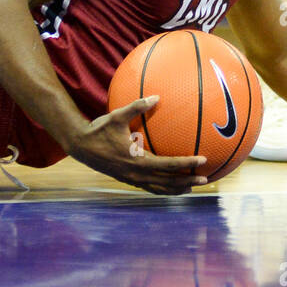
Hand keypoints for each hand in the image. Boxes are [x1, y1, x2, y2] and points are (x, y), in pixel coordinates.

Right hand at [66, 96, 208, 194]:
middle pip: (169, 182)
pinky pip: (151, 188)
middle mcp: (138, 173)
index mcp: (138, 160)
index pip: (169, 164)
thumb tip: (157, 96)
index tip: (204, 160)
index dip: (187, 163)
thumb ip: (137, 106)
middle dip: (188, 182)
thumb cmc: (99, 130)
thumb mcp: (117, 116)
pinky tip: (171, 186)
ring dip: (178, 189)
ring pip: (161, 189)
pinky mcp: (129, 180)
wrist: (81, 146)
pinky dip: (164, 189)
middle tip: (206, 179)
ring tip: (193, 188)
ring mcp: (133, 179)